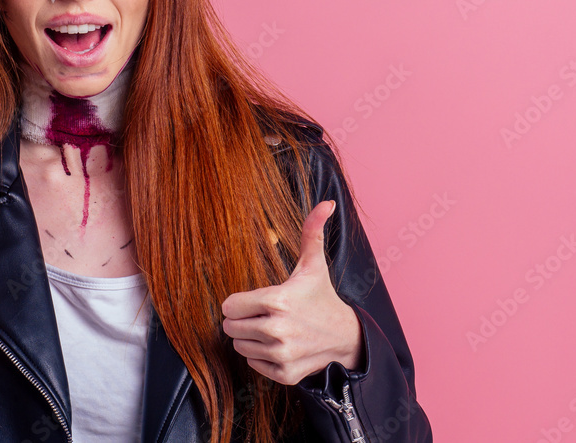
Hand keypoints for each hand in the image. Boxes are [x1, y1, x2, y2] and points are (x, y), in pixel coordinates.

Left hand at [221, 200, 362, 385]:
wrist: (346, 337)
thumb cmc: (321, 297)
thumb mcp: (313, 264)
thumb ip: (311, 232)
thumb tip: (325, 203)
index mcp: (277, 301)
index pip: (229, 306)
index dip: (237, 302)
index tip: (252, 300)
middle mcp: (278, 329)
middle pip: (230, 327)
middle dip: (241, 320)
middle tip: (261, 315)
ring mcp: (281, 354)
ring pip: (239, 346)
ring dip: (249, 338)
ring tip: (270, 328)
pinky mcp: (284, 373)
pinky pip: (252, 364)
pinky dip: (260, 356)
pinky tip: (277, 345)